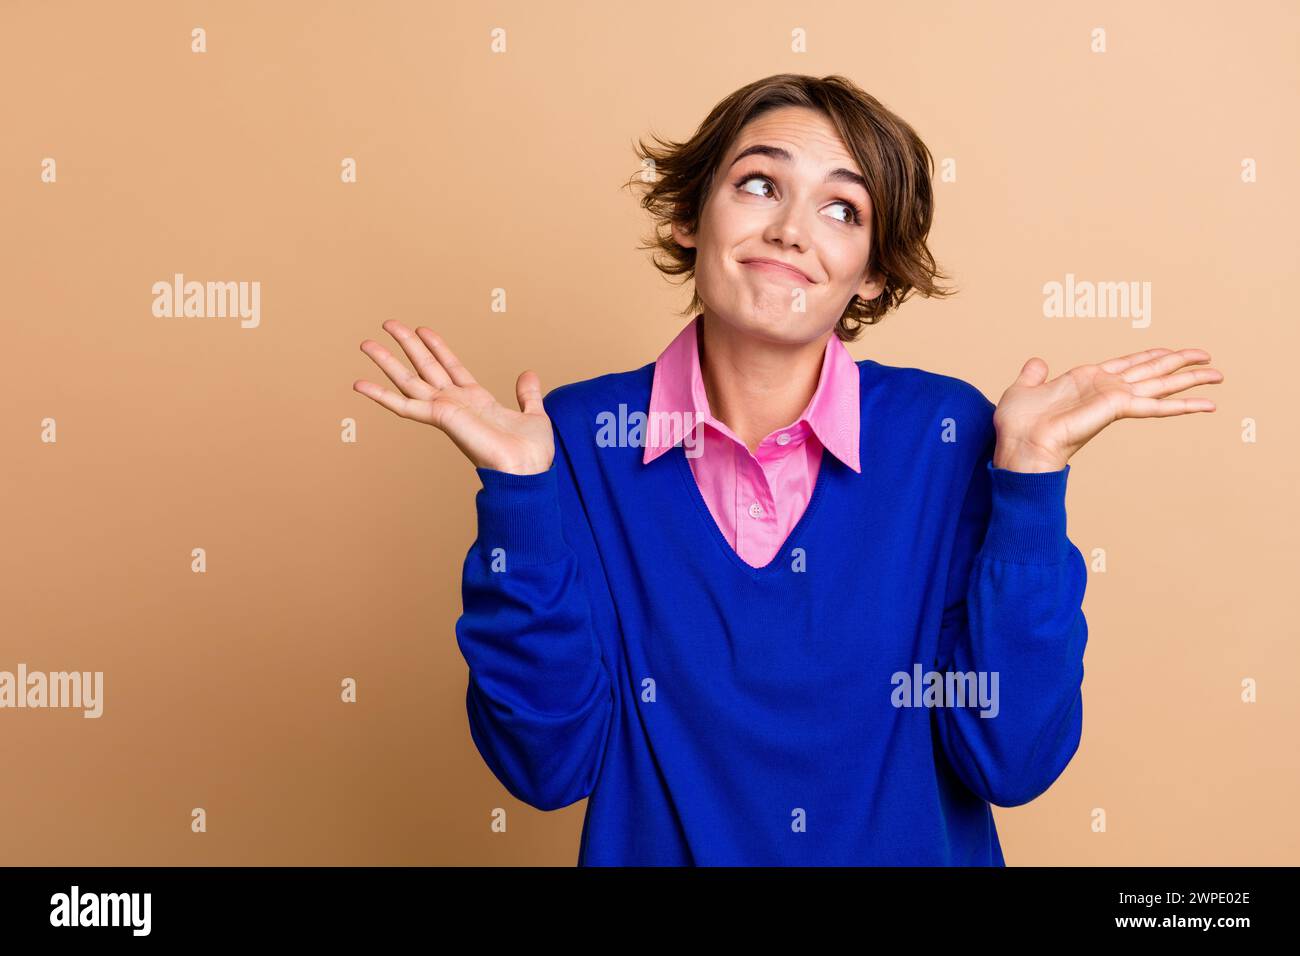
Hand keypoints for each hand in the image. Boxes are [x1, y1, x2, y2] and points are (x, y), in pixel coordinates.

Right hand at [353, 320, 554, 474]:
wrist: (528, 471)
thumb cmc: (531, 453)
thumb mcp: (533, 414)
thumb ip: (527, 394)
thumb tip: (529, 374)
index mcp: (476, 401)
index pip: (451, 366)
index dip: (437, 347)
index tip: (423, 329)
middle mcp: (456, 404)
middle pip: (425, 366)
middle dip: (407, 344)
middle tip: (388, 323)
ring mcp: (445, 410)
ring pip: (409, 380)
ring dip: (387, 361)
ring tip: (366, 343)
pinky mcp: (440, 418)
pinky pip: (404, 405)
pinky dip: (380, 395)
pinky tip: (360, 383)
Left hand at [991, 348, 1223, 471]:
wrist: (1018, 446)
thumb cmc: (1017, 425)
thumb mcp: (1023, 389)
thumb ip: (1034, 375)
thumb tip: (1038, 362)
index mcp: (1087, 381)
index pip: (1127, 364)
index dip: (1150, 356)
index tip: (1172, 350)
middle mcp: (1106, 390)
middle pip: (1152, 371)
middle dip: (1180, 363)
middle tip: (1209, 357)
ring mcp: (1114, 400)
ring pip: (1161, 384)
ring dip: (1191, 379)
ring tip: (1219, 375)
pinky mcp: (1116, 408)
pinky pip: (1155, 405)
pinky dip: (1183, 405)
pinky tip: (1207, 404)